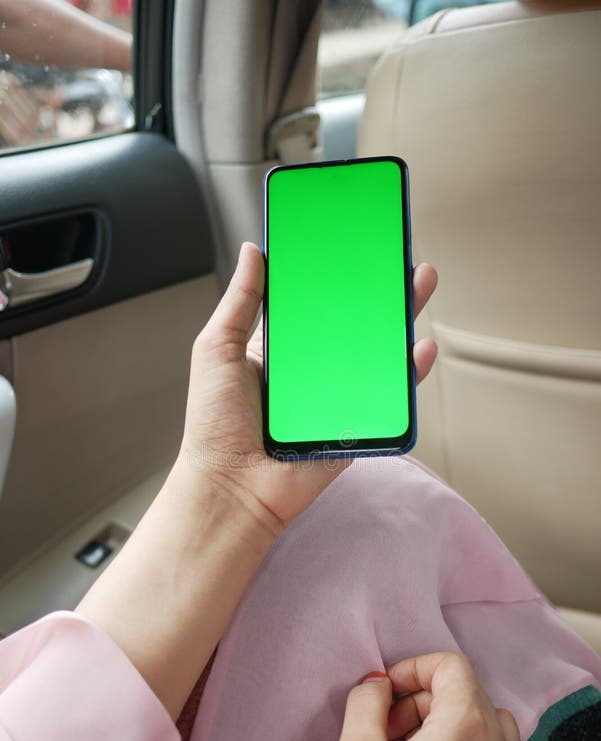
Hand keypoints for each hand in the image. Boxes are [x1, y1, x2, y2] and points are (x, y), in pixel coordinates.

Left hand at [178, 242, 437, 534]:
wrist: (231, 485)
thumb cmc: (214, 423)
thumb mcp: (217, 349)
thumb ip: (240, 301)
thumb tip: (254, 250)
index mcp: (280, 349)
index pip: (313, 304)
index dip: (333, 276)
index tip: (351, 243)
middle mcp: (311, 370)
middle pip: (353, 323)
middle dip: (378, 289)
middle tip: (396, 254)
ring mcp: (336, 397)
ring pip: (376, 354)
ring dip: (401, 320)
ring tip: (418, 283)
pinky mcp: (355, 424)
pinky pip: (388, 397)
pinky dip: (408, 374)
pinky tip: (420, 347)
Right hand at [334, 653, 519, 740]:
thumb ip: (365, 704)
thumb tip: (377, 683)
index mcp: (466, 728)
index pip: (451, 665)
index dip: (413, 667)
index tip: (385, 693)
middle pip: (464, 691)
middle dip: (421, 697)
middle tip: (385, 729)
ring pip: (482, 719)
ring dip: (443, 720)